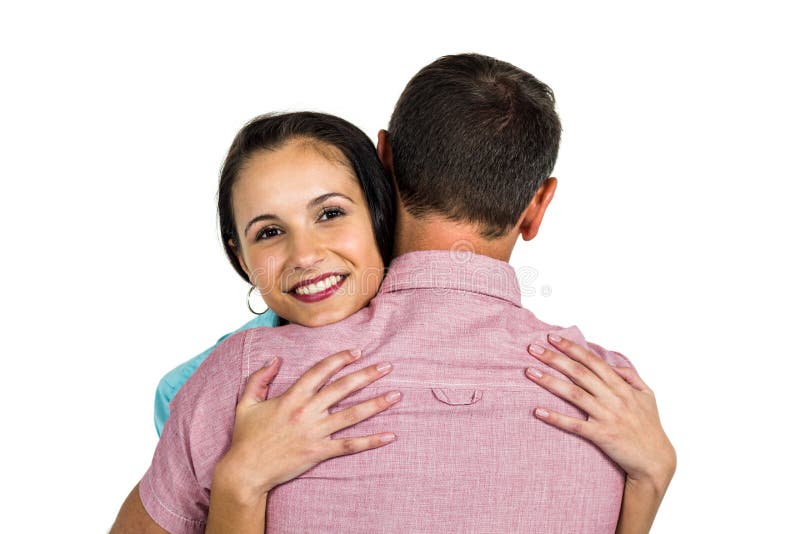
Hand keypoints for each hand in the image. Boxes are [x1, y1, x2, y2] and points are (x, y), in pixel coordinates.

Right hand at [213, 349, 401, 502]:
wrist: (245, 472)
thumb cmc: (246, 438)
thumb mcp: (247, 403)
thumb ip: (260, 378)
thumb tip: (275, 359)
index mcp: (291, 397)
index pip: (321, 371)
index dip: (340, 359)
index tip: (358, 352)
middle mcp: (307, 411)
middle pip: (343, 388)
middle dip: (367, 375)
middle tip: (388, 366)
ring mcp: (315, 432)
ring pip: (352, 415)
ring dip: (376, 404)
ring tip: (397, 395)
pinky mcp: (319, 452)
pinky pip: (350, 446)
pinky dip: (371, 441)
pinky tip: (390, 436)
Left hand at [525, 334, 675, 492]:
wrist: (655, 460)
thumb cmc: (650, 427)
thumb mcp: (647, 395)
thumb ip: (631, 376)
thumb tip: (614, 364)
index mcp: (622, 386)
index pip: (592, 361)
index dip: (572, 348)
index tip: (552, 338)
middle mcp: (613, 398)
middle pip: (579, 372)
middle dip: (554, 358)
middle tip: (533, 348)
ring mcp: (607, 416)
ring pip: (574, 394)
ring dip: (550, 381)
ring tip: (530, 372)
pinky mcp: (601, 435)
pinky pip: (575, 425)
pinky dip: (556, 417)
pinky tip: (538, 411)